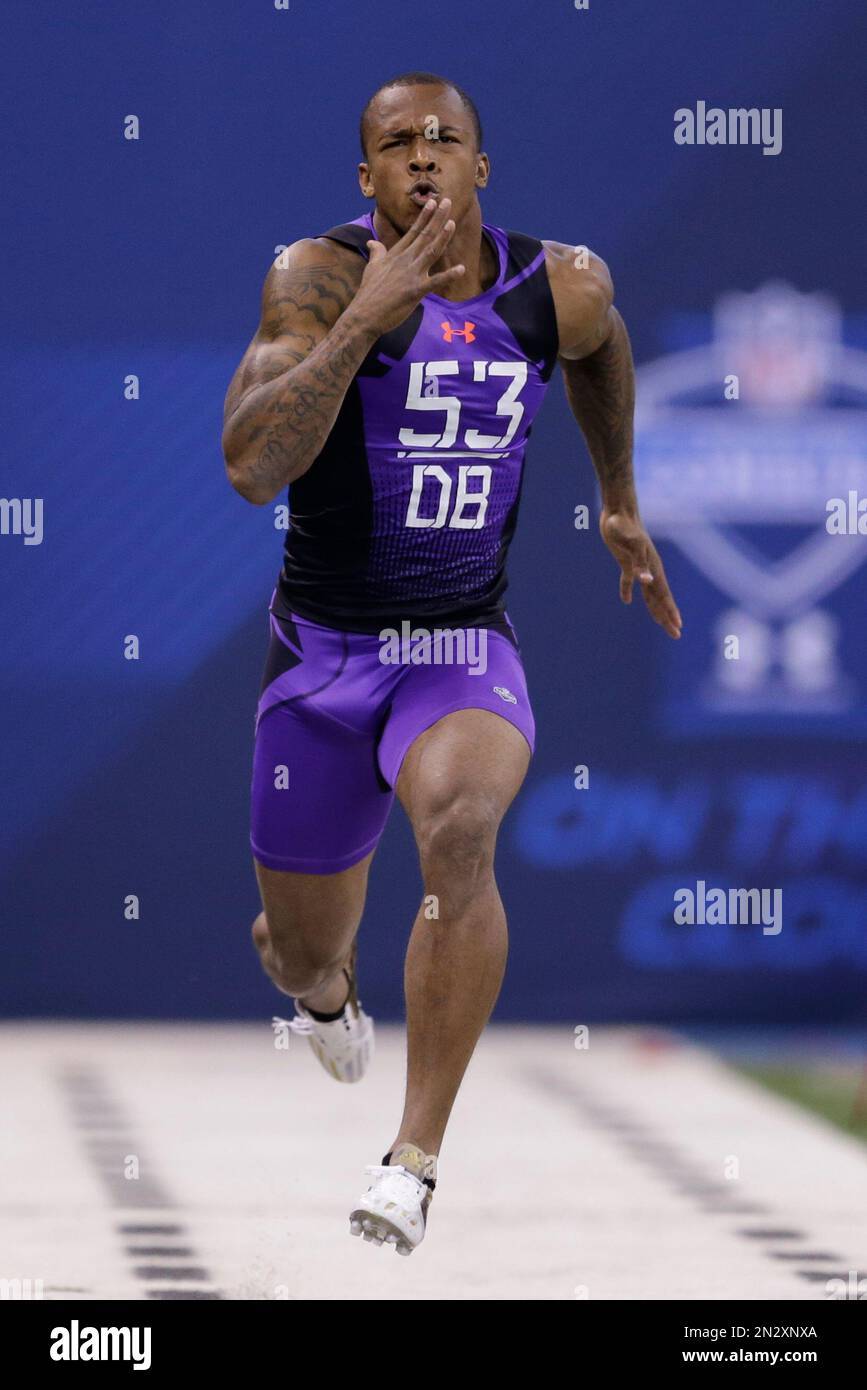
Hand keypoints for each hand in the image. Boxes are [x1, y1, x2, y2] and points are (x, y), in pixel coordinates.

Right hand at [351, 197, 465, 336]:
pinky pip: (435, 282)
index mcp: (396, 255)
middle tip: (448, 202)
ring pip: (430, 252)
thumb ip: (377, 252)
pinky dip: (448, 276)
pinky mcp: (415, 291)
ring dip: (442, 238)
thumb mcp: (371, 268)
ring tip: (452, 223)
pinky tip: (461, 269)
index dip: (424, 217)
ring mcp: (411, 275)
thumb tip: (372, 241)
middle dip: (437, 219)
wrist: (364, 315)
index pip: (413, 232)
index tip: (433, 203)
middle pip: (424, 236)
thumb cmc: (368, 292)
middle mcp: (405, 260)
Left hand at [600, 508, 682, 638]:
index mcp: (653, 567)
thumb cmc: (624, 526)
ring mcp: (638, 565)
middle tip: (676, 635)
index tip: (677, 627)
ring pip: (649, 592)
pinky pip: (629, 580)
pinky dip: (628, 591)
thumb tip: (647, 581)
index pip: (663, 595)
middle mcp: (649, 569)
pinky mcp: (626, 561)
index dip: (670, 611)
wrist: (618, 511)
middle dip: (668, 617)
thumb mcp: (631, 544)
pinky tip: (627, 601)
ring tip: (661, 623)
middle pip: (660, 598)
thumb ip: (639, 564)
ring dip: (654, 608)